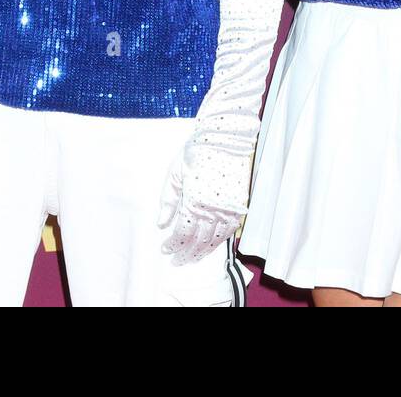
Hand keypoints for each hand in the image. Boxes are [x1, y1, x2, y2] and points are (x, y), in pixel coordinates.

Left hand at [156, 131, 251, 263]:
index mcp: (194, 201)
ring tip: (191, 258)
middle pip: (198, 242)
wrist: (225, 139)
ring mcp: (228, 210)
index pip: (182, 234)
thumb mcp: (174, 174)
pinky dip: (217, 243)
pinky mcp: (239, 207)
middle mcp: (213, 210)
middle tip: (176, 261)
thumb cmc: (197, 153)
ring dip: (201, 253)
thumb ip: (168, 202)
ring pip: (214, 241)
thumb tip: (161, 225)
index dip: (173, 245)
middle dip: (185, 254)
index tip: (165, 249)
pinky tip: (209, 246)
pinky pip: (228, 233)